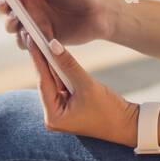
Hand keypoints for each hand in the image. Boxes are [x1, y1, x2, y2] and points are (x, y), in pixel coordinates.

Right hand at [0, 0, 112, 51]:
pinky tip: (31, 35)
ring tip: (21, 22)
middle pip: (5, 9)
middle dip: (4, 8)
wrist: (103, 13)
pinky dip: (24, 40)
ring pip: (12, 27)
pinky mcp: (43, 39)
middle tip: (10, 7)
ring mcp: (36, 23)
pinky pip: (25, 42)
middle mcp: (30, 6)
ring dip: (12, 25)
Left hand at [24, 35, 139, 146]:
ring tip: (41, 40)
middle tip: (33, 36)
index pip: (43, 82)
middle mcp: (52, 115)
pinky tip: (53, 52)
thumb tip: (52, 45)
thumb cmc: (109, 110)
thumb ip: (69, 64)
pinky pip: (61, 84)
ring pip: (54, 81)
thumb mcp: (87, 85)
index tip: (31, 39)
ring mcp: (60, 111)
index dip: (37, 59)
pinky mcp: (68, 106)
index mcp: (53, 117)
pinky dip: (61, 70)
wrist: (128, 124)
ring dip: (51, 62)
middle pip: (46, 81)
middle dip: (42, 59)